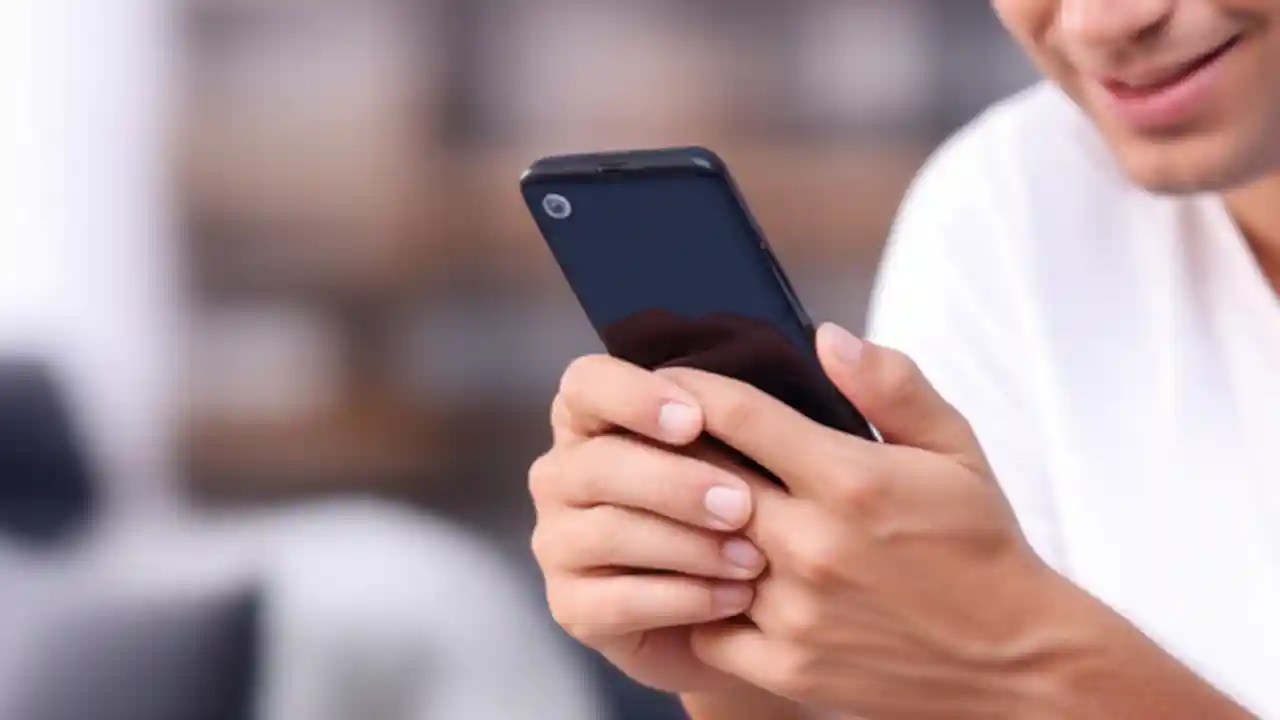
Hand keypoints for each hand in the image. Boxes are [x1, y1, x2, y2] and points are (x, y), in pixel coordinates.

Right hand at [528, 354, 771, 694]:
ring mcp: (559, 542)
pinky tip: (734, 600)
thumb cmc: (753, 514)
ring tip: (753, 562)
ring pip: (605, 532)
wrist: (743, 613)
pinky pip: (614, 601)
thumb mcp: (784, 452)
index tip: (696, 419)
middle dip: (673, 482)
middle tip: (743, 505)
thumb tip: (831, 337)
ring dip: (685, 545)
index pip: (588, 383)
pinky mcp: (571, 607)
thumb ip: (801, 401)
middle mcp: (565, 473)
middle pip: (596, 463)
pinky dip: (680, 599)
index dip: (634, 396)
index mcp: (597, 417)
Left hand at [665, 323, 1074, 718]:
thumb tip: (826, 336)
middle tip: (649, 439)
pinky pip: (705, 626)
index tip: (666, 381)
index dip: (689, 389)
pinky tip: (702, 580)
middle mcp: (814, 544)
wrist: (1016, 663)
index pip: (739, 414)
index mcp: (850, 479)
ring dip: (675, 527)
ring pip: (693, 553)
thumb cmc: (980, 547)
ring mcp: (796, 611)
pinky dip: (695, 601)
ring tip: (662, 505)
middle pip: (701, 479)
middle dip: (669, 452)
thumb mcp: (954, 449)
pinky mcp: (788, 667)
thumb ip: (890, 386)